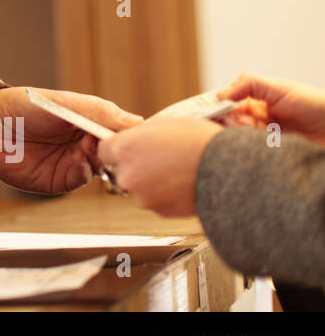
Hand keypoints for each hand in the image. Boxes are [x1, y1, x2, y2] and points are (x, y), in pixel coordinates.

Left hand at [0, 87, 142, 193]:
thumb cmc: (25, 107)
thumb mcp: (64, 103)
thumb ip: (98, 112)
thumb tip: (137, 122)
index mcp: (92, 122)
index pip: (122, 131)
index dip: (130, 134)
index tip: (134, 133)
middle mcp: (88, 143)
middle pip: (117, 153)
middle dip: (118, 149)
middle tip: (113, 142)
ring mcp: (76, 162)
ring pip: (103, 167)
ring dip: (102, 159)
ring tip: (93, 146)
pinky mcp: (62, 179)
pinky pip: (82, 178)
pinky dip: (85, 170)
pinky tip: (80, 158)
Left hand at [98, 118, 222, 216]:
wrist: (231, 171)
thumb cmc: (201, 142)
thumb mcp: (165, 124)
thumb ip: (142, 133)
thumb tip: (135, 137)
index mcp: (125, 148)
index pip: (104, 150)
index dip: (117, 148)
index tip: (129, 147)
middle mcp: (128, 175)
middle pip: (121, 171)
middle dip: (136, 166)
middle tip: (160, 158)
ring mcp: (143, 196)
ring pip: (140, 188)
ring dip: (152, 182)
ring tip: (178, 170)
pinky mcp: (160, 212)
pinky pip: (157, 201)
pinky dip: (166, 195)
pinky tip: (184, 183)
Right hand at [218, 72, 324, 145]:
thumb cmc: (313, 104)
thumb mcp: (278, 86)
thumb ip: (247, 84)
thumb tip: (219, 95)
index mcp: (255, 101)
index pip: (225, 102)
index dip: (212, 105)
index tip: (203, 110)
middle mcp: (255, 119)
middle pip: (226, 121)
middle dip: (222, 121)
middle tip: (224, 119)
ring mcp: (261, 137)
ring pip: (235, 137)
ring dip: (236, 133)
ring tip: (250, 127)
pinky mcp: (268, 154)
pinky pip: (249, 153)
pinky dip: (247, 148)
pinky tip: (259, 138)